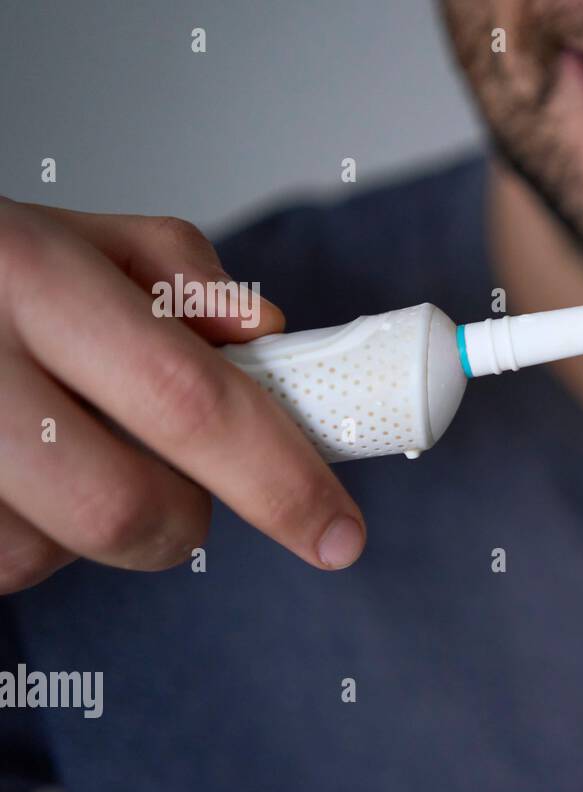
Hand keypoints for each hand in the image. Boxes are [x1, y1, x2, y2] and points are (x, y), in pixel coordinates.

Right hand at [0, 199, 365, 592]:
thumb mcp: (67, 234)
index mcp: (31, 278)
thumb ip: (181, 276)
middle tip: (177, 485)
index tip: (340, 535)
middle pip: (126, 510)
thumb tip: (268, 336)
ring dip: (85, 529)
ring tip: (53, 452)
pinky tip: (7, 474)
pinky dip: (22, 536)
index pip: (190, 402)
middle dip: (182, 521)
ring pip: (45, 556)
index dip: (280, 480)